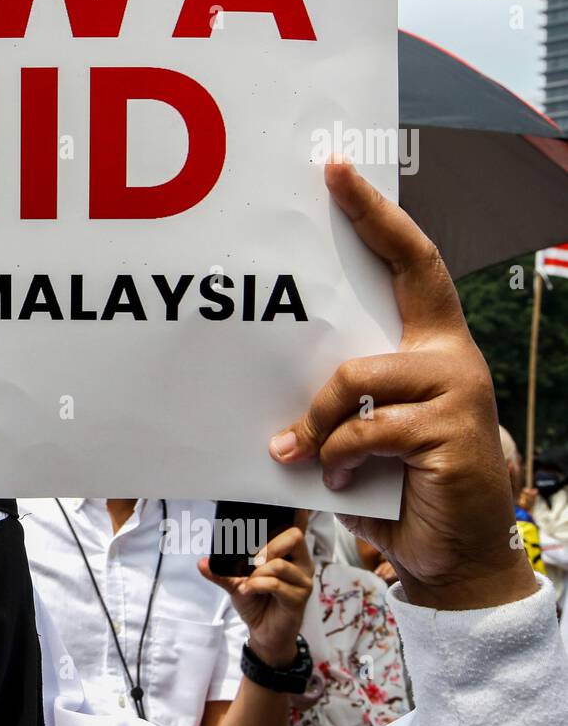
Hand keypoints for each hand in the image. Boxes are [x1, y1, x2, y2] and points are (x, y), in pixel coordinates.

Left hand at [199, 516, 313, 668]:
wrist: (264, 632)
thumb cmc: (256, 601)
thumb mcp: (234, 583)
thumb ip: (220, 571)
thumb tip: (202, 562)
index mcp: (288, 552)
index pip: (296, 526)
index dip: (295, 513)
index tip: (288, 503)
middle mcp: (300, 562)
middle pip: (293, 536)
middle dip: (267, 545)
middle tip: (251, 558)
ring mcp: (302, 580)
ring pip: (282, 563)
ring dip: (258, 571)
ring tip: (247, 581)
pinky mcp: (299, 598)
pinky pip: (277, 584)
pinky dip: (257, 585)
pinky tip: (248, 590)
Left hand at [268, 159, 538, 611]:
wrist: (444, 553)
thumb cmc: (393, 484)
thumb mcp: (359, 427)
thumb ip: (336, 393)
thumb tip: (268, 372)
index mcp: (428, 348)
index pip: (409, 264)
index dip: (378, 215)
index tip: (338, 171)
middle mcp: (451, 357)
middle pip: (404, 276)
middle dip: (367, 219)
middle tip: (329, 177)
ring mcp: (457, 390)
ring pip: (354, 374)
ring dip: (315, 419)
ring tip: (301, 453)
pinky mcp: (450, 432)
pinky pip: (362, 429)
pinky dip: (335, 455)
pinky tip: (339, 478)